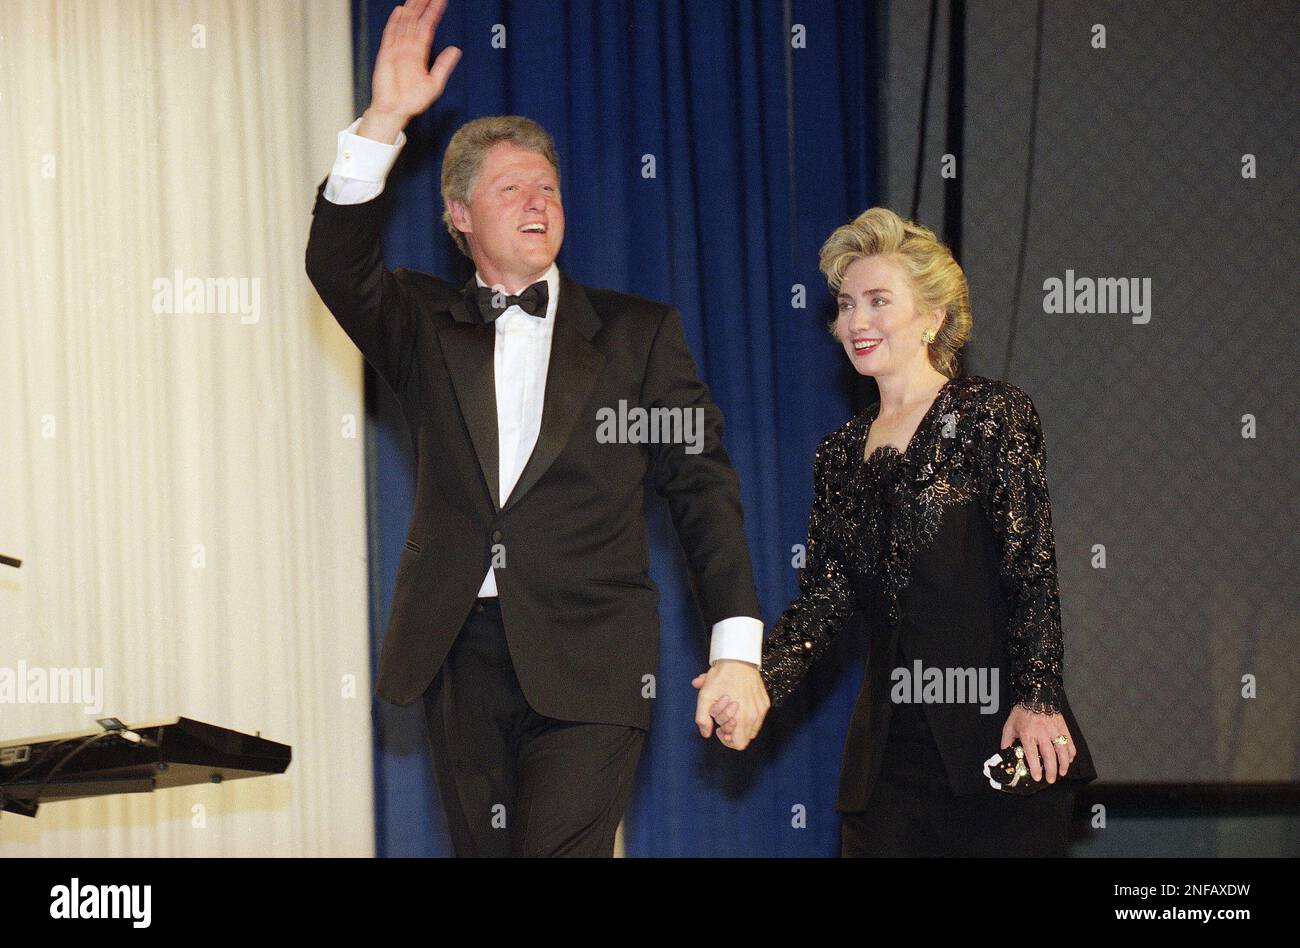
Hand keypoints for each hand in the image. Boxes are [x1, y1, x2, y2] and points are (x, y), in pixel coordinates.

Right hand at [360, 0, 461, 140]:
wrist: (395, 111)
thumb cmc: (412, 101)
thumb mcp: (434, 84)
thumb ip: (443, 66)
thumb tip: (455, 50)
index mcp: (419, 54)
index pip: (427, 28)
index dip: (434, 14)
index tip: (441, 1)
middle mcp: (408, 48)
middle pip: (416, 21)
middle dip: (422, 6)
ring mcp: (396, 49)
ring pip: (404, 24)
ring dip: (410, 10)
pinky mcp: (386, 54)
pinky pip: (390, 35)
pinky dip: (395, 23)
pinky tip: (401, 11)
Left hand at [691, 660, 768, 750]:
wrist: (738, 659)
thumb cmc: (721, 677)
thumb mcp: (705, 696)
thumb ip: (702, 719)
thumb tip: (706, 734)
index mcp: (742, 717)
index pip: (739, 744)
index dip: (726, 740)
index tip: (719, 728)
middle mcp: (755, 715)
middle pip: (745, 738)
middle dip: (732, 731)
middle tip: (723, 716)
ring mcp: (762, 709)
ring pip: (752, 729)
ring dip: (740, 724)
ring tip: (731, 709)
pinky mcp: (765, 702)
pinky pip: (757, 718)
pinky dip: (748, 716)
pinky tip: (739, 703)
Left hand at [1000, 704, 1076, 783]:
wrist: (1036, 695)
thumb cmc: (1022, 711)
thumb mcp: (1009, 725)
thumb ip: (1006, 741)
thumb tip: (1004, 753)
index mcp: (1028, 734)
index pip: (1032, 754)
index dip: (1035, 768)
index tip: (1037, 777)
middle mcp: (1042, 734)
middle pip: (1049, 756)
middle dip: (1051, 770)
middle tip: (1051, 780)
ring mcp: (1054, 730)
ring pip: (1062, 751)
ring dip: (1064, 764)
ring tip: (1062, 773)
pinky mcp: (1063, 727)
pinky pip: (1070, 742)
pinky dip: (1071, 753)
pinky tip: (1069, 760)